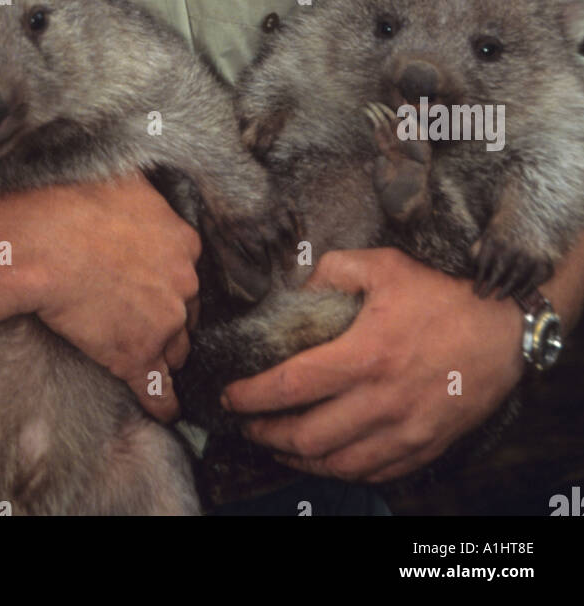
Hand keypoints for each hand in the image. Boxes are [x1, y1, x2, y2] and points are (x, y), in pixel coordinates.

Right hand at [25, 173, 201, 421]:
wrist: (48, 242)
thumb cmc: (79, 202)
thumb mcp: (127, 180)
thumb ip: (147, 192)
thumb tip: (142, 186)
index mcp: (184, 244)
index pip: (187, 272)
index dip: (170, 281)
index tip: (157, 285)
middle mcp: (183, 285)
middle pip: (185, 312)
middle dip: (170, 316)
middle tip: (147, 317)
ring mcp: (162, 325)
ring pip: (175, 349)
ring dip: (165, 353)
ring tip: (155, 361)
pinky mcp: (136, 356)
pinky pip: (157, 389)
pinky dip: (162, 402)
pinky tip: (166, 411)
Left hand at [220, 247, 523, 480]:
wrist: (504, 329)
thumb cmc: (443, 293)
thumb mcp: (384, 264)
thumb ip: (333, 270)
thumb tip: (296, 289)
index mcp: (365, 354)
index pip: (291, 386)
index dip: (252, 396)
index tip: (229, 396)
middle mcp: (382, 400)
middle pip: (307, 435)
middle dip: (266, 434)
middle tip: (246, 424)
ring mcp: (405, 430)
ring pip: (337, 464)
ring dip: (297, 459)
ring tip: (276, 445)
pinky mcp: (425, 446)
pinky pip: (374, 472)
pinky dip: (341, 470)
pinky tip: (324, 458)